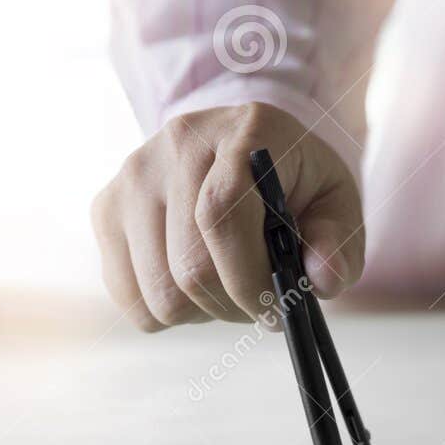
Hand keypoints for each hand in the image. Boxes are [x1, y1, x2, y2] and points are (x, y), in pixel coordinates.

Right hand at [91, 103, 363, 330]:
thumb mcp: (336, 203)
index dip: (249, 280)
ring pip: (159, 294)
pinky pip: (129, 298)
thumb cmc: (295, 183)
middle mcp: (177, 144)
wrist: (244, 148)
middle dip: (233, 305)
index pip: (221, 216)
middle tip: (257, 301)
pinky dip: (165, 312)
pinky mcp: (106, 208)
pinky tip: (190, 282)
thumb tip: (322, 281)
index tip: (276, 310)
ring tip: (225, 284)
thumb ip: (338, 243)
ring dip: (201, 312)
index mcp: (244, 132)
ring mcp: (133, 176)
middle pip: (189, 268)